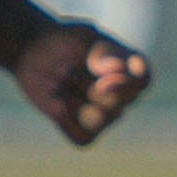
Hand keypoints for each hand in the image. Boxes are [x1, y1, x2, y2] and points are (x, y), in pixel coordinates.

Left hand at [4, 16, 150, 145]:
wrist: (33, 54)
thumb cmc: (63, 43)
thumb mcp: (82, 40)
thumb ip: (103, 55)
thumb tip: (119, 71)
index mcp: (132, 67)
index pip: (142, 79)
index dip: (127, 78)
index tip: (106, 64)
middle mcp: (125, 94)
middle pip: (117, 101)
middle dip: (86, 84)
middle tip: (67, 67)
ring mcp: (108, 115)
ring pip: (99, 119)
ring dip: (74, 100)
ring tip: (61, 82)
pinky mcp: (86, 132)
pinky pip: (82, 136)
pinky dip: (64, 119)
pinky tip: (56, 101)